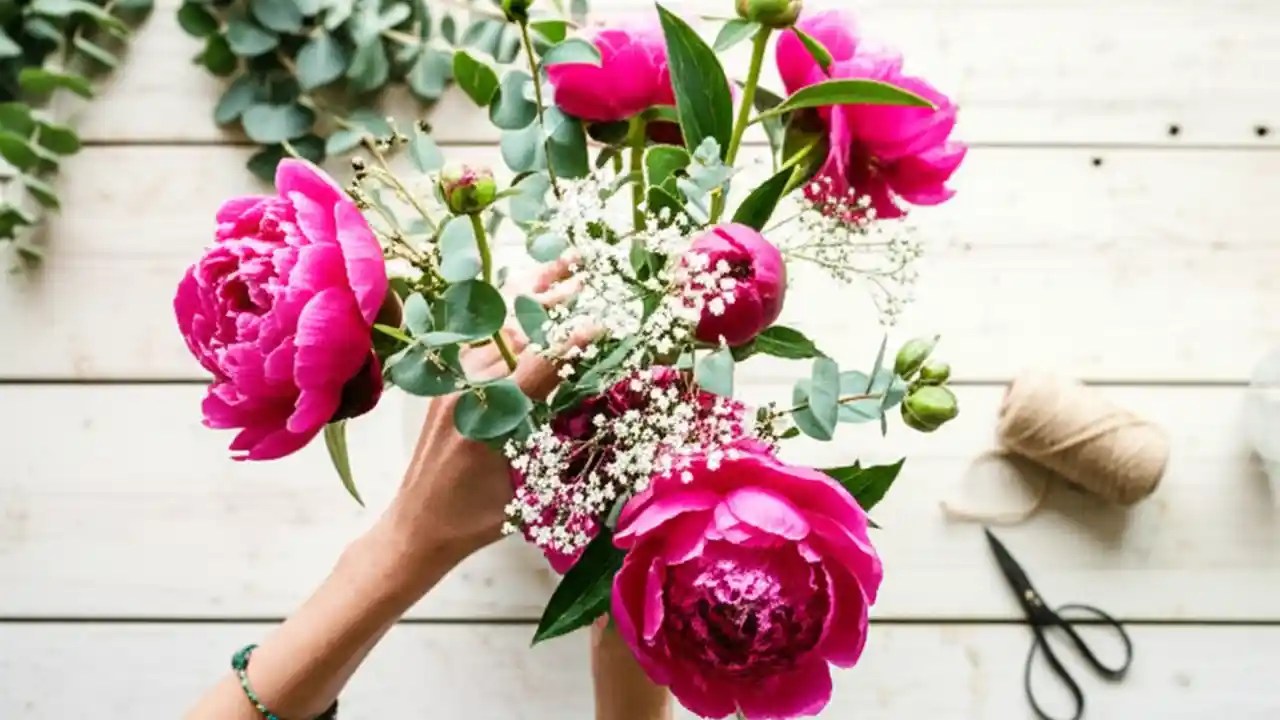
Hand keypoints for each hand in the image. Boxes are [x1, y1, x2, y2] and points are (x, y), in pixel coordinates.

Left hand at [370, 258, 583, 592]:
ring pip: (497, 327)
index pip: (539, 367)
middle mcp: (465, 390)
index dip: (573, 344)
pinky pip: (478, 338)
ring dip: (532, 299)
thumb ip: (561, 448)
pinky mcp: (444, 382)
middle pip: (517, 332)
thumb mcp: (531, 491)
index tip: (604, 325)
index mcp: (488, 419)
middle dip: (554, 302)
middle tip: (588, 275)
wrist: (417, 527)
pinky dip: (507, 314)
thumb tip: (602, 413)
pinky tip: (527, 295)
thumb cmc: (477, 520)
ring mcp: (450, 382)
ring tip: (565, 269)